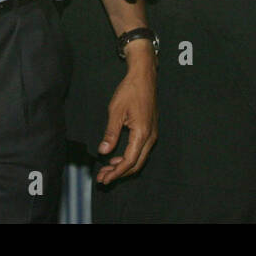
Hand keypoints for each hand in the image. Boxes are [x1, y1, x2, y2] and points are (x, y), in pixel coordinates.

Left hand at [95, 46, 156, 183]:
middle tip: (103, 178)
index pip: (129, 161)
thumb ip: (110, 133)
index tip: (103, 178)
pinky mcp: (150, 130)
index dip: (116, 172)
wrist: (144, 76)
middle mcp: (150, 136)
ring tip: (107, 169)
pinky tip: (116, 157)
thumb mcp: (116, 111)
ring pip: (139, 158)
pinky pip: (140, 150)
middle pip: (136, 164)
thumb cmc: (130, 90)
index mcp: (142, 133)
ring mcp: (152, 133)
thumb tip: (103, 151)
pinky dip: (128, 158)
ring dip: (123, 166)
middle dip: (119, 173)